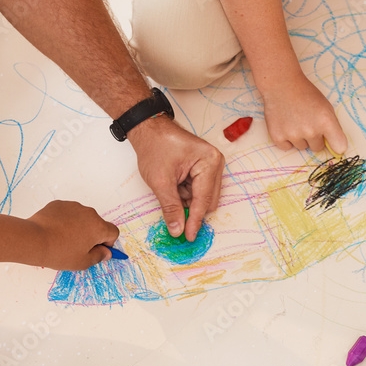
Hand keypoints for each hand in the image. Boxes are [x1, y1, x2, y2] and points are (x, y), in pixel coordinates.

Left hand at [27, 199, 118, 269]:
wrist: (34, 240)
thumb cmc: (59, 252)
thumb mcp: (83, 262)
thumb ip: (99, 256)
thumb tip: (106, 252)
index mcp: (98, 227)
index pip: (113, 232)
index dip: (108, 243)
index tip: (98, 250)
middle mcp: (88, 213)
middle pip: (97, 224)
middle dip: (92, 235)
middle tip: (78, 248)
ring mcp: (73, 206)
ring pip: (82, 218)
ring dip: (78, 227)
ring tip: (63, 240)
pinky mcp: (59, 204)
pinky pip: (68, 213)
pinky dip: (65, 221)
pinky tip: (55, 232)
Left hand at [128, 117, 224, 242]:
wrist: (149, 129)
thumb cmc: (155, 146)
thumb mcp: (160, 181)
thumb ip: (170, 207)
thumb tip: (177, 229)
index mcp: (209, 162)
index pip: (203, 200)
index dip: (195, 221)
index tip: (189, 236)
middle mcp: (215, 163)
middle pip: (208, 201)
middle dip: (189, 207)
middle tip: (172, 212)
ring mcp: (212, 165)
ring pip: (203, 197)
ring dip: (186, 199)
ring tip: (170, 185)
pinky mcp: (205, 168)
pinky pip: (198, 190)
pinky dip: (185, 193)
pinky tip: (174, 183)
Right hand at [261, 73, 346, 153]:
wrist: (281, 84)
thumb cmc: (305, 94)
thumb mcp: (325, 106)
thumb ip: (332, 127)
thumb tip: (337, 147)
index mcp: (326, 121)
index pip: (339, 146)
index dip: (337, 146)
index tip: (334, 144)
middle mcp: (310, 130)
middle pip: (317, 148)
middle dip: (314, 138)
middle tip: (307, 122)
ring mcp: (293, 135)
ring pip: (301, 147)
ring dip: (299, 137)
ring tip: (294, 120)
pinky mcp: (277, 137)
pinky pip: (287, 147)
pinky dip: (286, 139)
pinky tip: (285, 125)